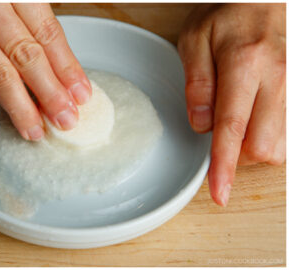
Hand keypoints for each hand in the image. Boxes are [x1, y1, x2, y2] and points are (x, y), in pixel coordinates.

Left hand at [178, 3, 285, 205]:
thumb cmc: (229, 12)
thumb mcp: (196, 38)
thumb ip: (197, 83)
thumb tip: (201, 125)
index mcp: (245, 63)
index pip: (233, 128)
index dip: (225, 166)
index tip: (219, 192)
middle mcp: (279, 77)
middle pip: (265, 146)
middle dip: (239, 155)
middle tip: (221, 134)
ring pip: (283, 143)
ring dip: (257, 145)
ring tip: (240, 117)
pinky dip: (273, 133)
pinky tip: (258, 115)